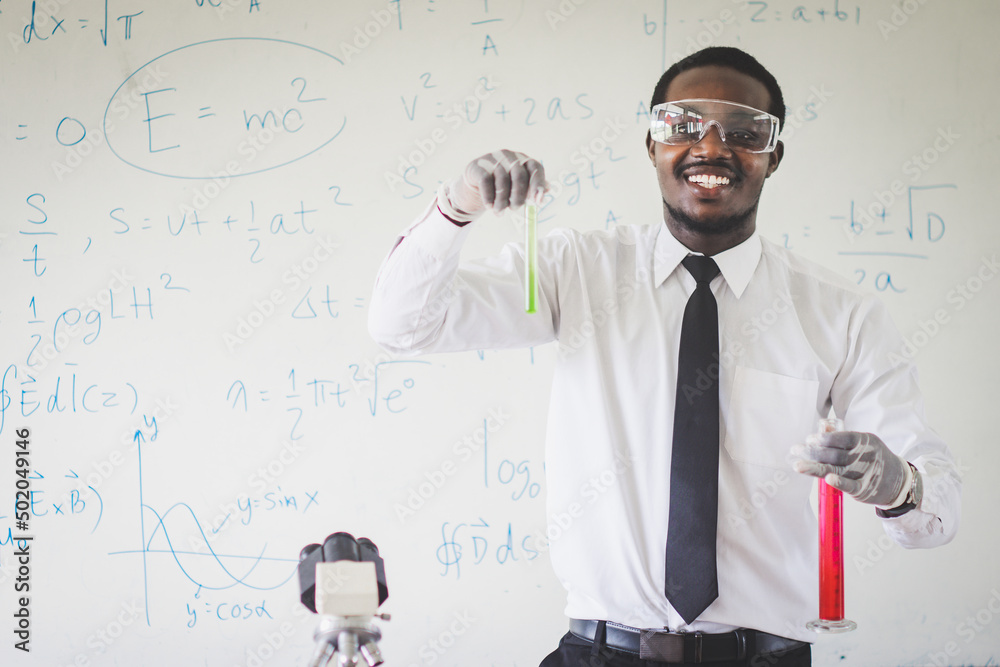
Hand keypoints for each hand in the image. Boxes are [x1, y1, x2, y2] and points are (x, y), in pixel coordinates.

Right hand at [442, 149, 546, 217]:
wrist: (475, 185)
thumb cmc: (502, 187)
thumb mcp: (518, 188)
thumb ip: (532, 189)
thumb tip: (548, 190)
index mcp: (523, 160)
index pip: (535, 168)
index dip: (538, 184)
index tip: (538, 201)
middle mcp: (510, 156)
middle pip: (519, 174)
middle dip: (518, 196)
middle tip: (514, 208)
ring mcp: (493, 159)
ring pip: (502, 180)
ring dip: (501, 201)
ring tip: (499, 212)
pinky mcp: (479, 166)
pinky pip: (486, 181)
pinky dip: (489, 197)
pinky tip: (489, 206)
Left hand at [791, 431, 908, 505]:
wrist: (898, 481)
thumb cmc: (873, 459)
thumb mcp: (863, 444)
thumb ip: (842, 439)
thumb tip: (821, 429)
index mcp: (864, 441)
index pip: (843, 438)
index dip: (825, 438)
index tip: (809, 439)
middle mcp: (865, 456)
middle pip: (835, 453)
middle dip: (813, 452)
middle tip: (796, 450)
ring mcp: (864, 473)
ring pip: (837, 469)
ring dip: (815, 467)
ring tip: (798, 465)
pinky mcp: (864, 489)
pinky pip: (850, 485)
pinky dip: (839, 481)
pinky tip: (827, 478)